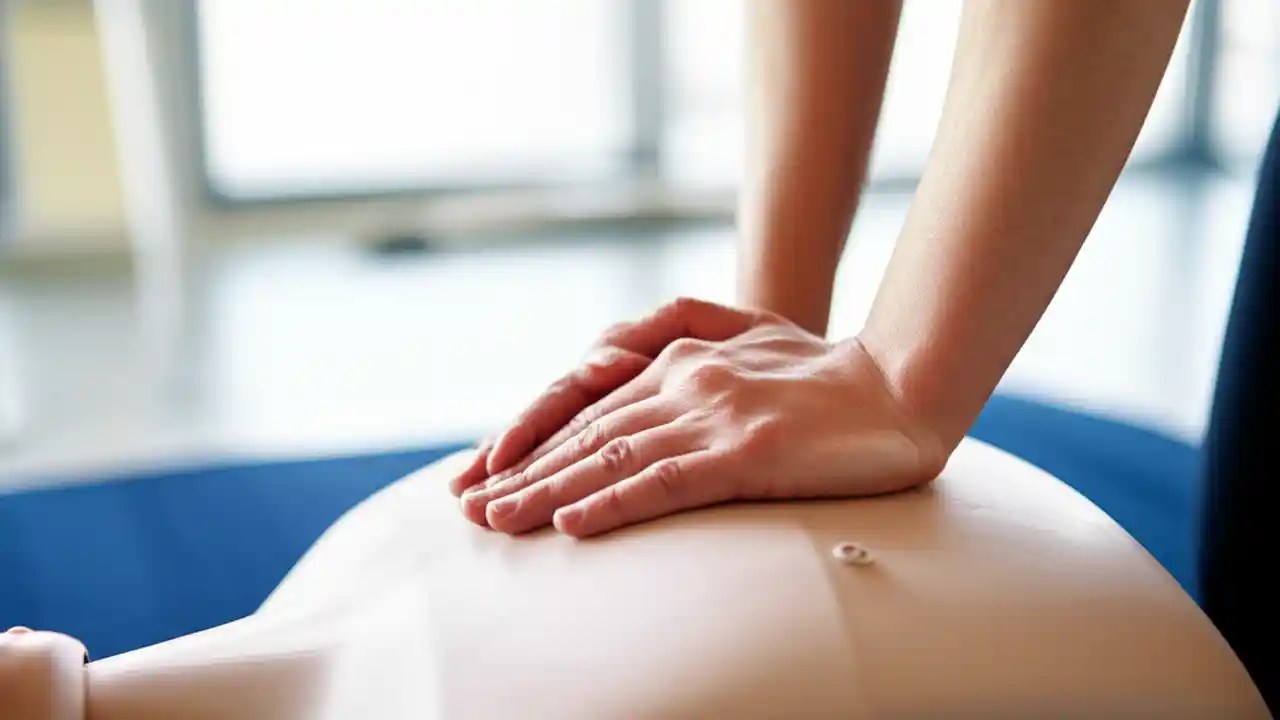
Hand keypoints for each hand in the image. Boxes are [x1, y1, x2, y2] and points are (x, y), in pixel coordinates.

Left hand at [451, 298, 944, 536]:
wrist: (901, 384)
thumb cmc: (819, 366)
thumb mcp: (742, 325)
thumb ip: (673, 323)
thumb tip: (603, 352)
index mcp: (678, 356)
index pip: (586, 405)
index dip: (529, 439)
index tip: (484, 472)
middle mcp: (684, 381)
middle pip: (585, 432)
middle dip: (521, 471)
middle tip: (471, 507)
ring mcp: (714, 416)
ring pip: (611, 456)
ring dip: (548, 491)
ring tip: (499, 521)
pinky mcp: (747, 454)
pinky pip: (666, 481)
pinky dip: (615, 502)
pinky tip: (575, 523)